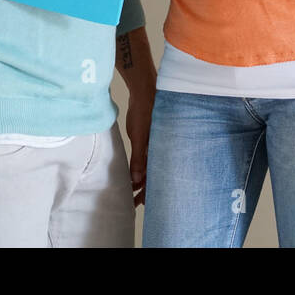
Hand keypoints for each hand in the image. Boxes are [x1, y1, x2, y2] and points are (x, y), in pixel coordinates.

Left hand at [124, 91, 153, 206]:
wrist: (145, 91)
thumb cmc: (145, 111)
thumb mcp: (139, 136)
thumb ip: (139, 158)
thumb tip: (136, 179)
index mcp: (160, 151)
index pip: (157, 177)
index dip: (149, 192)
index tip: (139, 202)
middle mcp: (160, 150)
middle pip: (155, 175)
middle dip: (146, 189)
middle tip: (135, 201)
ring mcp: (155, 145)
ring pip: (152, 168)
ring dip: (143, 179)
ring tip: (133, 190)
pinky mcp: (150, 140)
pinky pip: (148, 159)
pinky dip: (142, 168)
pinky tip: (136, 174)